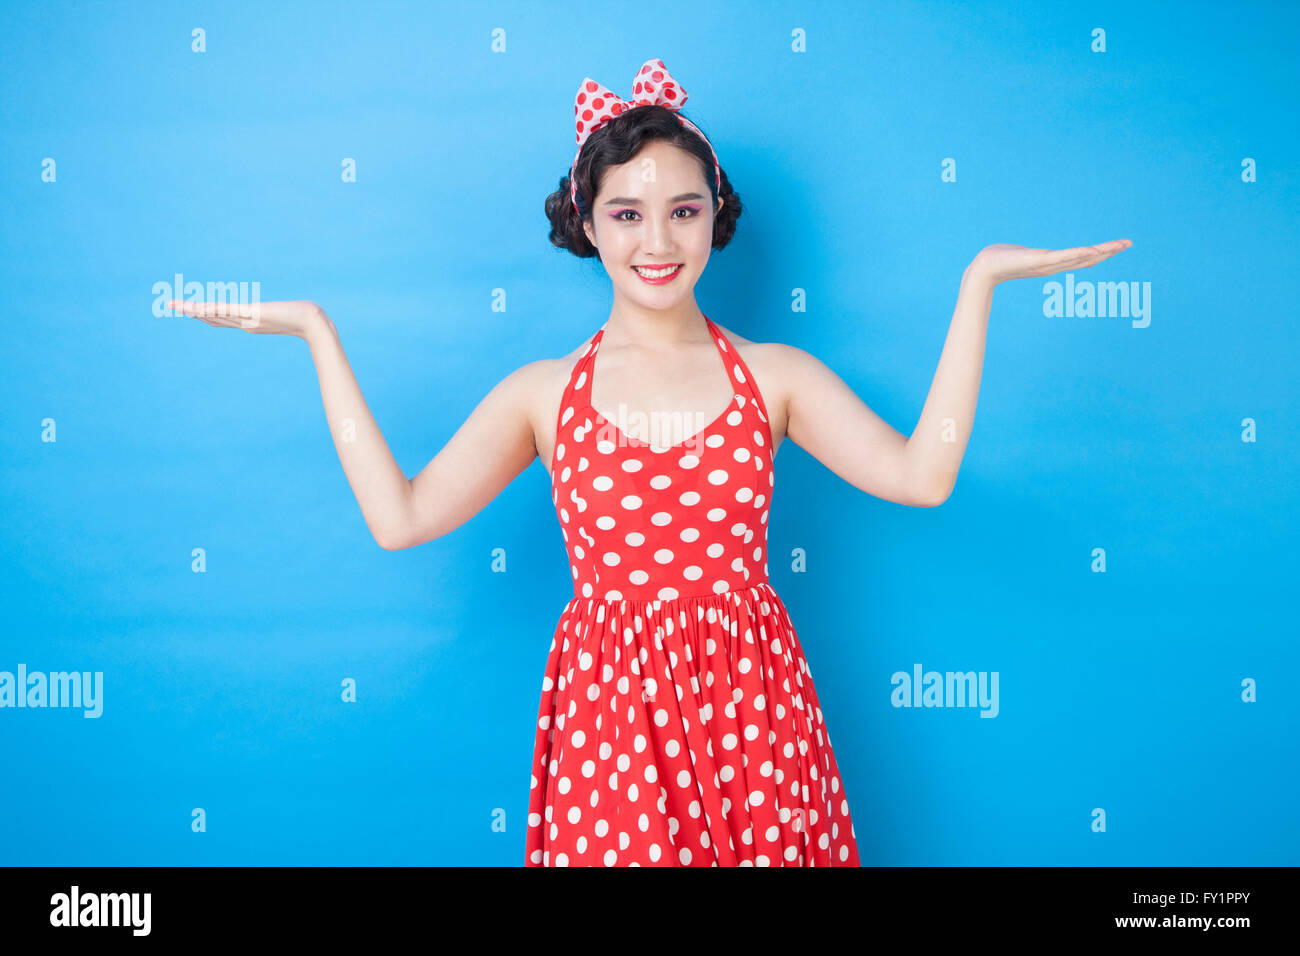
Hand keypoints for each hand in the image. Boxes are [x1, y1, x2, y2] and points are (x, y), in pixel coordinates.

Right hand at [167, 298, 328, 338]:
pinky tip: (197, 307)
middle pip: (212, 317)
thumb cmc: (303, 317)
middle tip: (169, 304)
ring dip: (194, 310)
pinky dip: (212, 310)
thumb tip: (276, 308)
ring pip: (216, 315)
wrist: (313, 322)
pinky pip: (228, 312)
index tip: (186, 308)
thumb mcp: (284, 313)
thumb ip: (278, 312)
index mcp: (248, 323)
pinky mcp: (254, 314)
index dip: (201, 314)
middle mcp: (244, 323)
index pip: (219, 318)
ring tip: (175, 305)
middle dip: (190, 311)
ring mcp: (247, 320)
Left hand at [968, 239, 1132, 284]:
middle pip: (1087, 259)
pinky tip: (1092, 251)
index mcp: (1053, 264)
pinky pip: (1063, 257)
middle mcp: (1054, 266)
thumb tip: (1036, 255)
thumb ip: (1034, 256)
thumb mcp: (1023, 255)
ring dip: (1100, 252)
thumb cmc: (1001, 261)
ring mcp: (1048, 264)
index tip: (1119, 246)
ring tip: (1118, 245)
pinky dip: (1078, 255)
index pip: (1082, 258)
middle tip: (1129, 243)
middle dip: (1109, 251)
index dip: (1101, 253)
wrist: (984, 268)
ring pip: (1079, 258)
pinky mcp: (1039, 260)